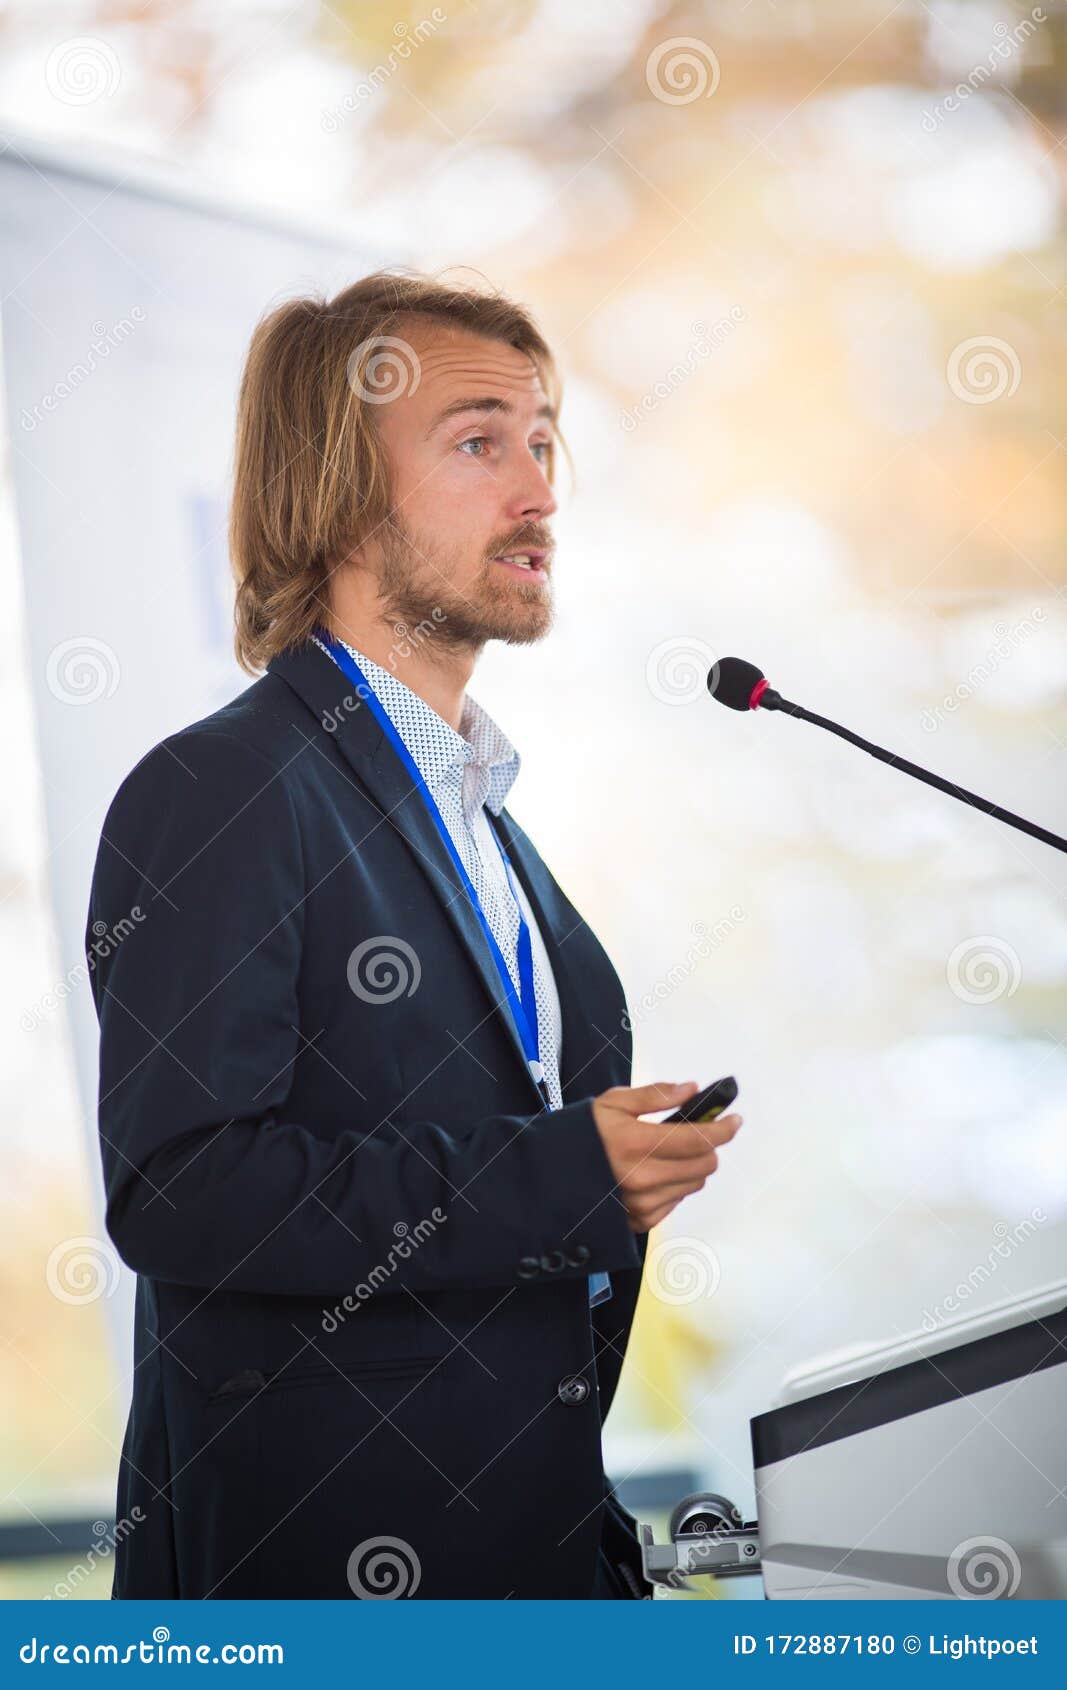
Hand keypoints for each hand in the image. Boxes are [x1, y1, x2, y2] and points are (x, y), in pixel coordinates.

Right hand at [591, 1080, 742, 1233]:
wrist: (548, 1176)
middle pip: (704, 1165)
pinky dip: (674, 1186)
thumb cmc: (580, 1134)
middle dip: (707, 1146)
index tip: (734, 1119)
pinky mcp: (638, 1221)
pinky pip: (675, 1202)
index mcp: (635, 1143)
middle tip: (697, 1134)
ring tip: (668, 1153)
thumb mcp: (611, 1103)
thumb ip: (654, 1095)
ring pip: (693, 1184)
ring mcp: (641, 1204)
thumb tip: (692, 1090)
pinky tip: (655, 1173)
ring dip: (691, 1166)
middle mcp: (641, 1178)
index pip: (698, 1140)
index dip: (723, 1128)